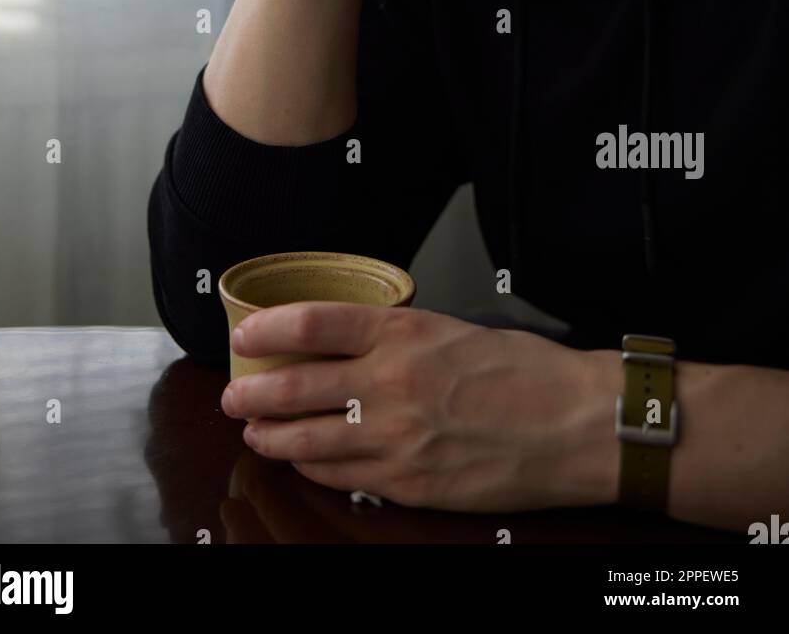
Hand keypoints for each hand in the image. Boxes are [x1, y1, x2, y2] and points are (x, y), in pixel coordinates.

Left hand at [220, 302, 616, 512]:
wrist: (575, 425)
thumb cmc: (524, 372)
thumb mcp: (453, 330)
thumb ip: (395, 337)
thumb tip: (345, 344)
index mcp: (404, 333)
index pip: (312, 324)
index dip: (266, 329)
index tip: (243, 333)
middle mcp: (391, 383)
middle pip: (294, 386)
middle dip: (251, 393)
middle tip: (233, 394)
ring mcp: (396, 438)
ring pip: (307, 439)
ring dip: (270, 436)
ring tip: (254, 432)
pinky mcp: (408, 484)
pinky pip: (341, 476)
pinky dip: (312, 467)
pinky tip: (302, 461)